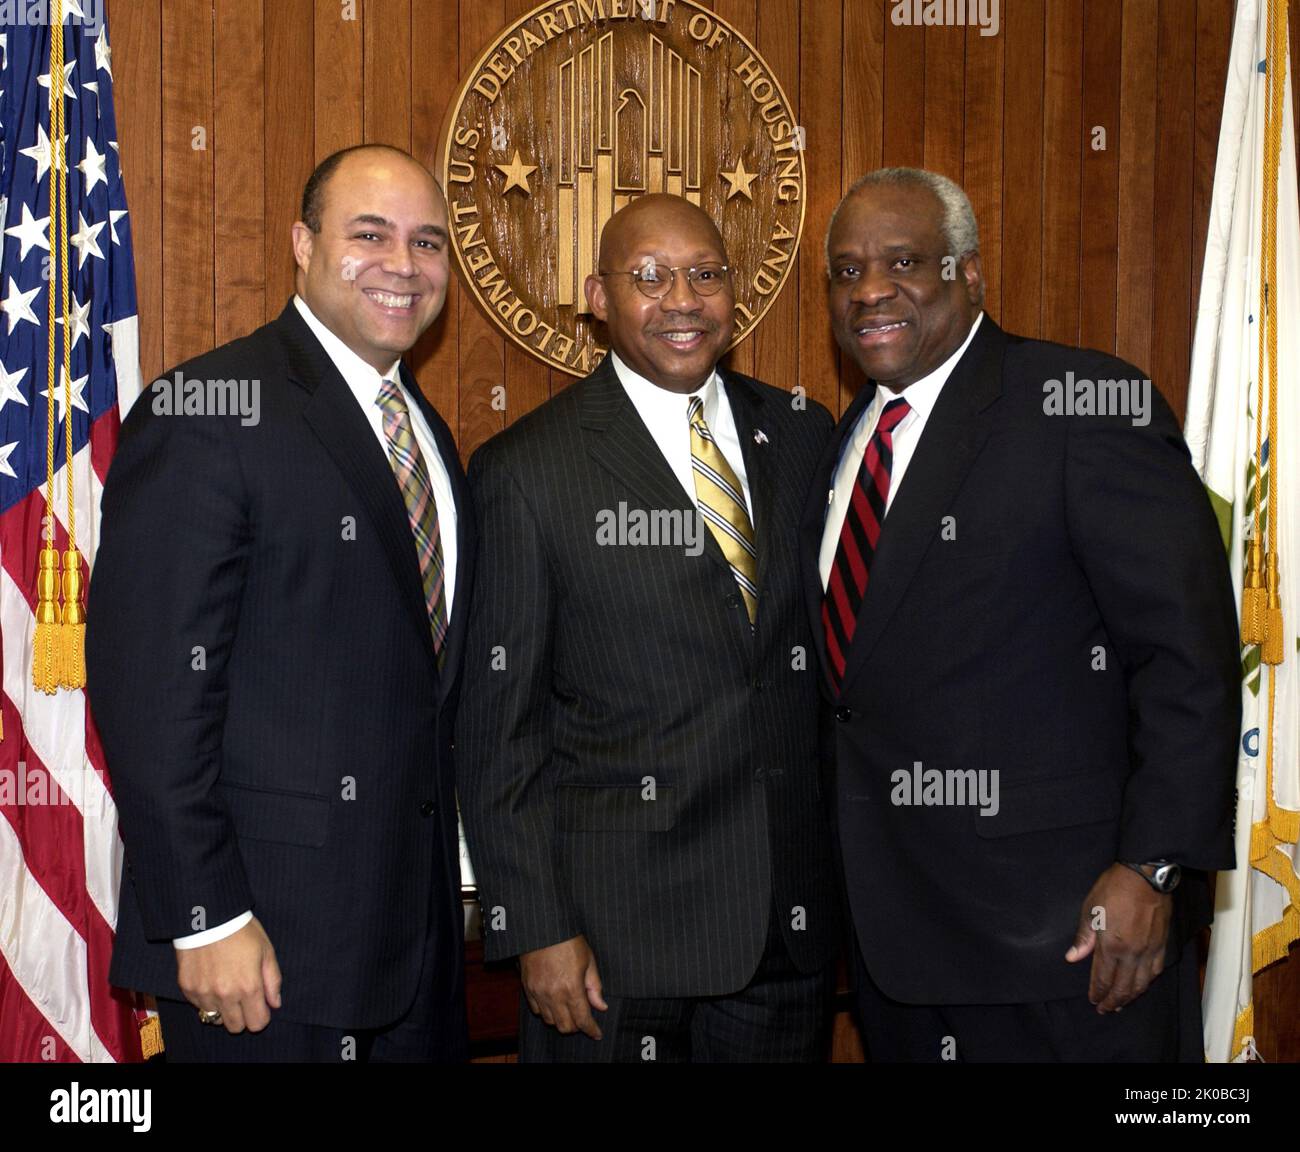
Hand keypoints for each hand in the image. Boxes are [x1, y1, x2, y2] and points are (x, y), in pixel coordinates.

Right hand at [175, 916, 281, 1033]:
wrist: (208, 917)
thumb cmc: (241, 931)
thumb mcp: (266, 950)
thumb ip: (273, 980)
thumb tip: (275, 1004)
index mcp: (249, 987)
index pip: (257, 1023)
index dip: (261, 1016)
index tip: (260, 1006)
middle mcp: (226, 995)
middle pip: (236, 1027)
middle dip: (243, 1017)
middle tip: (243, 999)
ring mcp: (204, 994)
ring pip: (215, 1020)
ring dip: (223, 1010)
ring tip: (226, 989)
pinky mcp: (187, 989)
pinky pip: (199, 1007)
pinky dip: (206, 1000)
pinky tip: (211, 981)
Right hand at [519, 934, 606, 1039]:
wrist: (543, 927)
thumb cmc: (568, 940)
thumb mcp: (588, 960)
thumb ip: (594, 987)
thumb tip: (601, 1006)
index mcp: (571, 987)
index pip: (582, 1020)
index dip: (591, 1030)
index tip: (596, 1033)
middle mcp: (553, 994)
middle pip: (565, 1026)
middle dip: (577, 1027)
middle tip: (584, 1020)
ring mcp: (538, 992)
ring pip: (550, 1021)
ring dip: (561, 1019)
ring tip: (569, 1010)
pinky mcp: (527, 987)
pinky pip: (536, 1010)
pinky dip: (546, 1011)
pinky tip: (554, 1002)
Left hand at [1066, 863, 1171, 1012]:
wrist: (1146, 877)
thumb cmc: (1114, 889)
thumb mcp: (1090, 909)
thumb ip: (1083, 937)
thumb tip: (1073, 957)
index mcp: (1112, 945)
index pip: (1104, 978)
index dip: (1098, 992)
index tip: (1093, 1001)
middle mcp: (1132, 953)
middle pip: (1123, 986)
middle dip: (1113, 1001)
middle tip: (1105, 1009)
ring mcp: (1150, 950)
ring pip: (1141, 983)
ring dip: (1131, 996)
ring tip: (1122, 1004)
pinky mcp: (1162, 944)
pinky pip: (1156, 971)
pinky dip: (1147, 983)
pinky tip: (1141, 985)